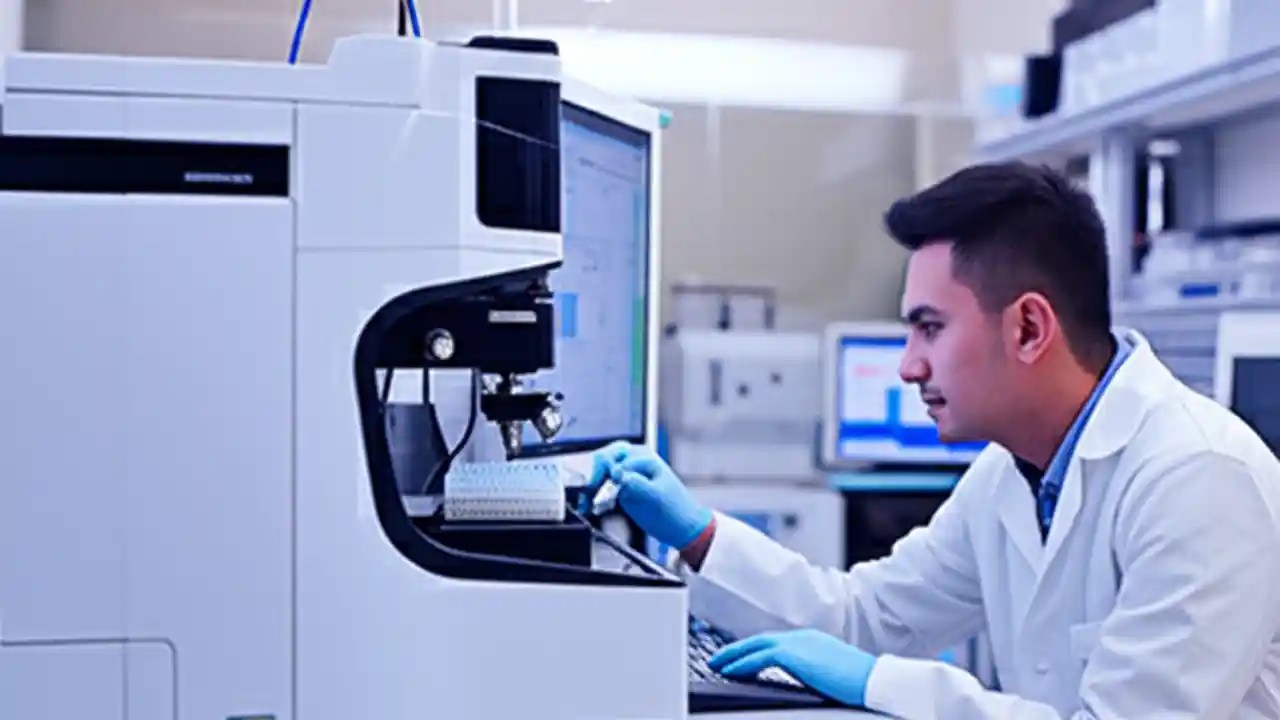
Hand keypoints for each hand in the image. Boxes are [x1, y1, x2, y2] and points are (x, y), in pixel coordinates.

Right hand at [584, 440, 712, 549]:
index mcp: (642, 457)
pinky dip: (594, 496)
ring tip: (585, 504)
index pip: (612, 457)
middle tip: (585, 494)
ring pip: (599, 474)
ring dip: (590, 487)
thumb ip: (635, 483)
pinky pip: (602, 487)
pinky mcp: (623, 489)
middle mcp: (632, 461)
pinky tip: (590, 507)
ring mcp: (627, 475)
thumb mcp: (655, 496)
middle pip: (602, 461)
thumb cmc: (675, 510)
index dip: (600, 472)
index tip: (594, 488)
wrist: (682, 528)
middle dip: (591, 476)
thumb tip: (616, 473)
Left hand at [708, 629, 876, 707]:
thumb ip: (808, 671)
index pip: (774, 642)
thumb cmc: (857, 682)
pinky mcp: (794, 654)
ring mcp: (798, 643)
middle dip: (736, 649)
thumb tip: (796, 678)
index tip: (738, 657)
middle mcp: (802, 637)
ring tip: (716, 664)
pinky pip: (759, 657)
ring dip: (733, 655)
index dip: (753, 649)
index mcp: (810, 640)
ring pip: (756, 645)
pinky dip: (742, 663)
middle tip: (717, 658)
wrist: (873, 680)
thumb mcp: (827, 674)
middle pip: (760, 639)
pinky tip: (730, 671)